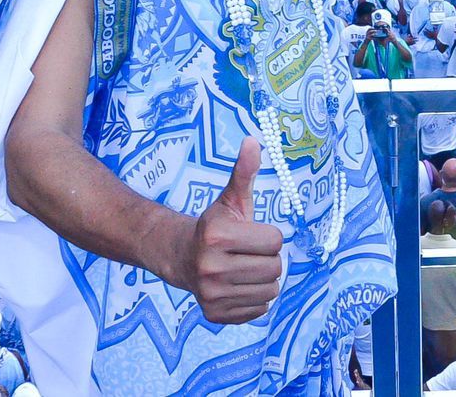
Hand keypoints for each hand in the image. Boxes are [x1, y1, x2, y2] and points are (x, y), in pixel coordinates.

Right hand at [174, 137, 284, 323]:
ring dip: (263, 280)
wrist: (180, 257)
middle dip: (267, 258)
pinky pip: (259, 311)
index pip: (275, 241)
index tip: (250, 234)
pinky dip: (255, 300)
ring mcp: (211, 295)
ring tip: (244, 269)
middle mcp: (211, 267)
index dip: (267, 236)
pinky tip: (238, 286)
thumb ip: (244, 172)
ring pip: (270, 291)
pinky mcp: (214, 315)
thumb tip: (254, 140)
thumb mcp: (230, 199)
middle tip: (248, 253)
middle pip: (275, 268)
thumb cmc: (215, 226)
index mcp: (217, 235)